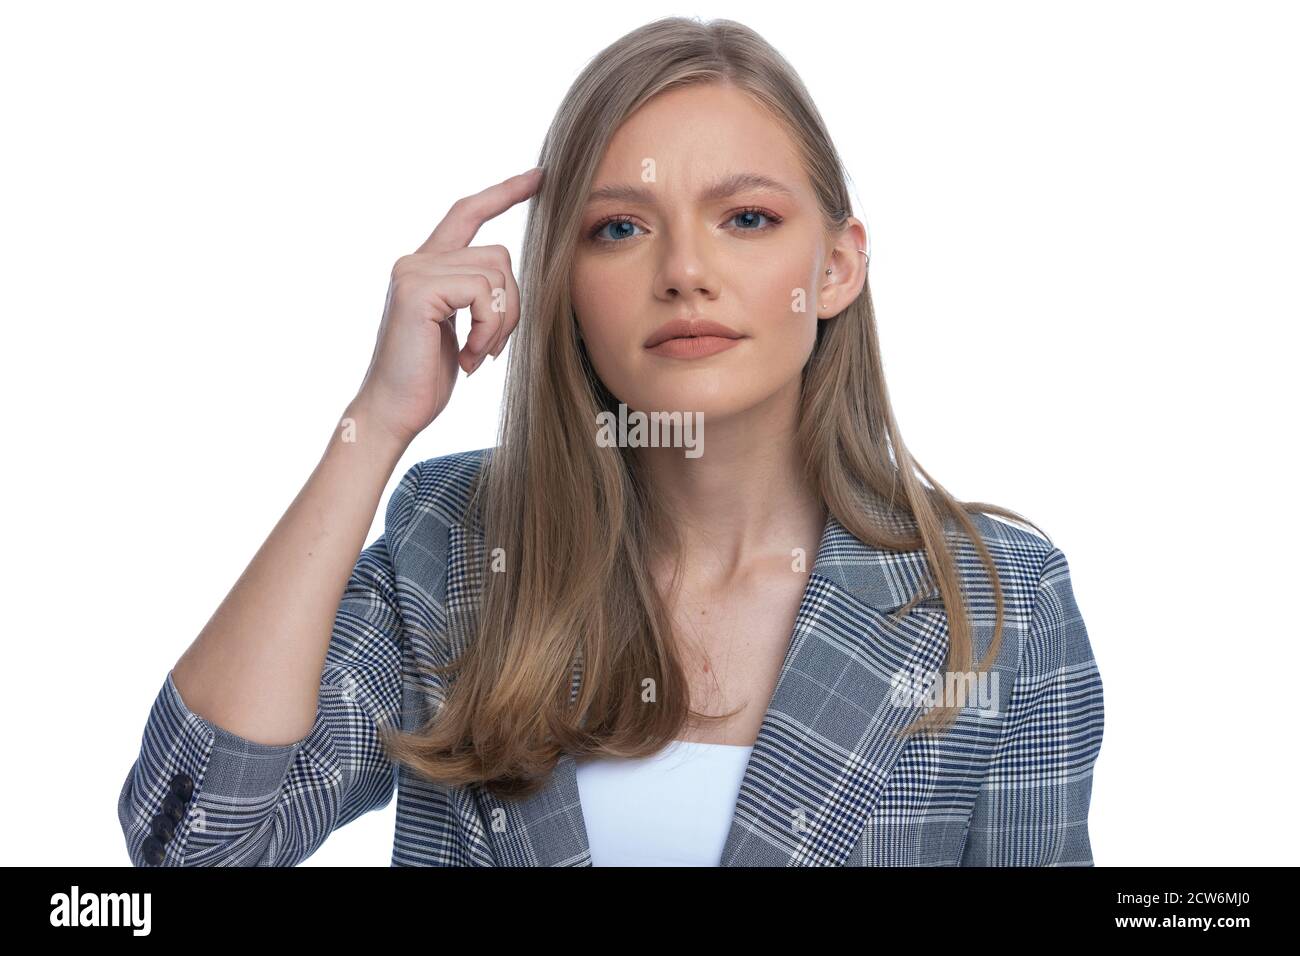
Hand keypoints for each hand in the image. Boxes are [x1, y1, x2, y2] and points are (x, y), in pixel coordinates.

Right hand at [353, 166, 541, 445]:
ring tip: (478, 353)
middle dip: (511, 305)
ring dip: (500, 323)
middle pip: (499, 255)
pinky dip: (488, 330)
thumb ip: (476, 294)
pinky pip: (484, 294)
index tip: (538, 177)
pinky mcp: (417, 289)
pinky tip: (468, 357)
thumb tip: (507, 276)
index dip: (504, 193)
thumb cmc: (426, 377)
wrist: (393, 411)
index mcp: (427, 265)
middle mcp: (416, 259)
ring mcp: (413, 271)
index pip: (468, 212)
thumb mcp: (461, 327)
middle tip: (491, 347)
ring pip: (496, 274)